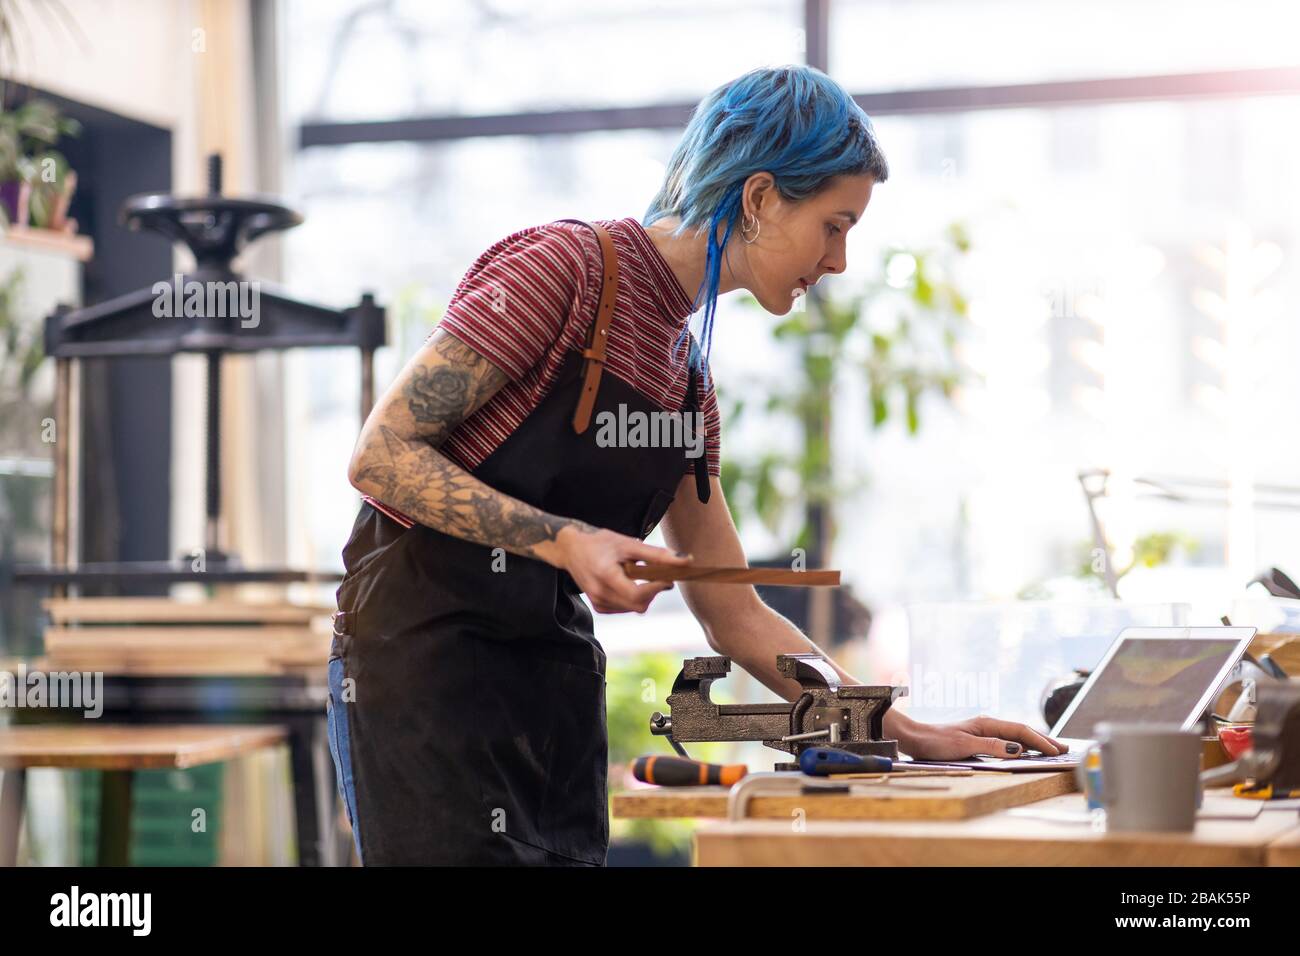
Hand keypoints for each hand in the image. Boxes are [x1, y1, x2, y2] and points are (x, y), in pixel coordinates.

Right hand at [556, 524, 691, 613]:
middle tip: (661, 575)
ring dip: (645, 594)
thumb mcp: (628, 544)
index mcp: (606, 576)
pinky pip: (625, 608)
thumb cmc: (599, 543)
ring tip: (640, 574)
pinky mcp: (599, 606)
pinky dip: (634, 597)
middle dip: (654, 591)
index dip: (657, 588)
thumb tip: (684, 560)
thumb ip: (656, 554)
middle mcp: (600, 594)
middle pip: (639, 604)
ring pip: (634, 608)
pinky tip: (629, 582)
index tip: (670, 576)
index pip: (638, 593)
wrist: (570, 549)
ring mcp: (598, 602)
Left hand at [889, 711, 1066, 760]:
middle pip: (1022, 732)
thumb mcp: (964, 746)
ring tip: (1052, 750)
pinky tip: (1026, 753)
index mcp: (987, 724)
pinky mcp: (978, 740)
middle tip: (1064, 749)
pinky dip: (1021, 747)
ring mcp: (983, 732)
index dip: (1040, 741)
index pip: (1020, 732)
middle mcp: (987, 726)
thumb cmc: (936, 742)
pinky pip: (1006, 742)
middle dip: (1044, 740)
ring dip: (1034, 743)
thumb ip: (992, 747)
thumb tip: (1018, 749)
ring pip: (1015, 737)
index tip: (1057, 751)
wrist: (915, 739)